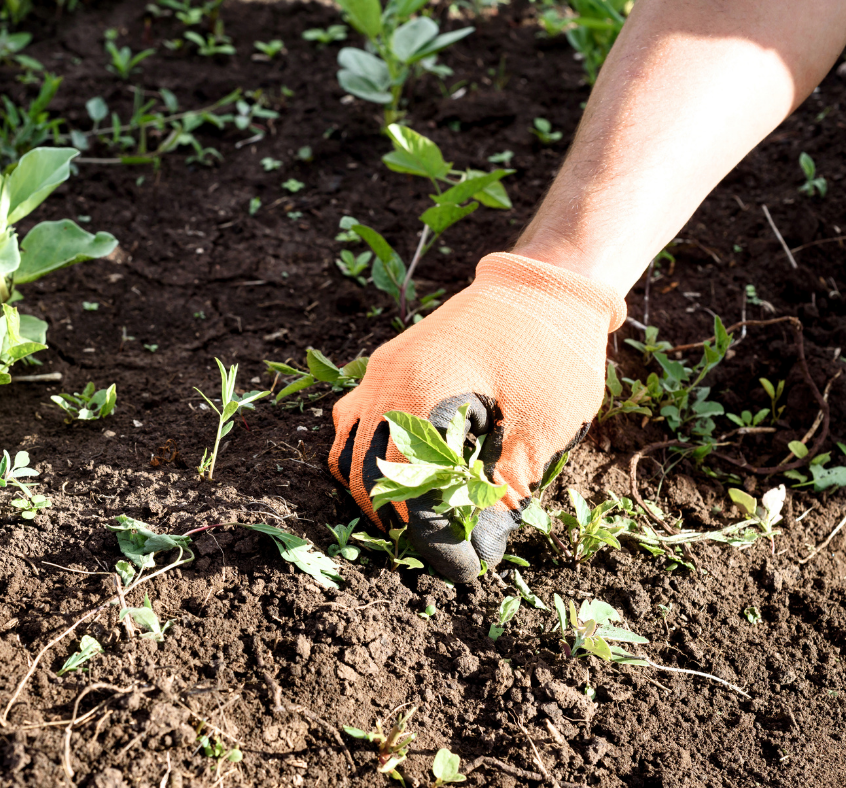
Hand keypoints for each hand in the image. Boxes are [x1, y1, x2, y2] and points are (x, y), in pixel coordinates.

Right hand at [328, 253, 625, 581]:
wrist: (548, 282)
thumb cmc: (554, 354)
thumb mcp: (541, 432)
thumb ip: (503, 492)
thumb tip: (480, 549)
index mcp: (424, 399)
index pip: (412, 495)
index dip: (438, 542)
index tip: (468, 567)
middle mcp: (387, 385)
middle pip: (367, 478)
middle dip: (403, 522)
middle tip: (446, 543)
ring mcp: (379, 371)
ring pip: (348, 451)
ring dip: (378, 490)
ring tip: (422, 513)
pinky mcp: (385, 364)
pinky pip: (352, 420)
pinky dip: (369, 454)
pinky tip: (405, 467)